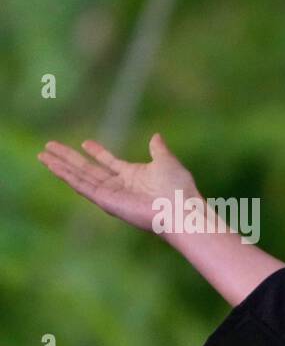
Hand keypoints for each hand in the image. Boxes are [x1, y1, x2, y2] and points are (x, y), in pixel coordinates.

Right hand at [38, 133, 199, 234]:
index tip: (85, 143)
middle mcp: (120, 186)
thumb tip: (156, 136)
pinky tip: (53, 166)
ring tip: (42, 155)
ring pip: (80, 177)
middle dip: (68, 158)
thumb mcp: (166, 161)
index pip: (109, 162)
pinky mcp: (106, 202)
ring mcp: (111, 195)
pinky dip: (67, 176)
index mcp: (134, 176)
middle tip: (49, 146)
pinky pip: (82, 187)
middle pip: (88, 169)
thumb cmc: (179, 189)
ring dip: (60, 166)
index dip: (97, 152)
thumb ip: (158, 149)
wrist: (180, 210)